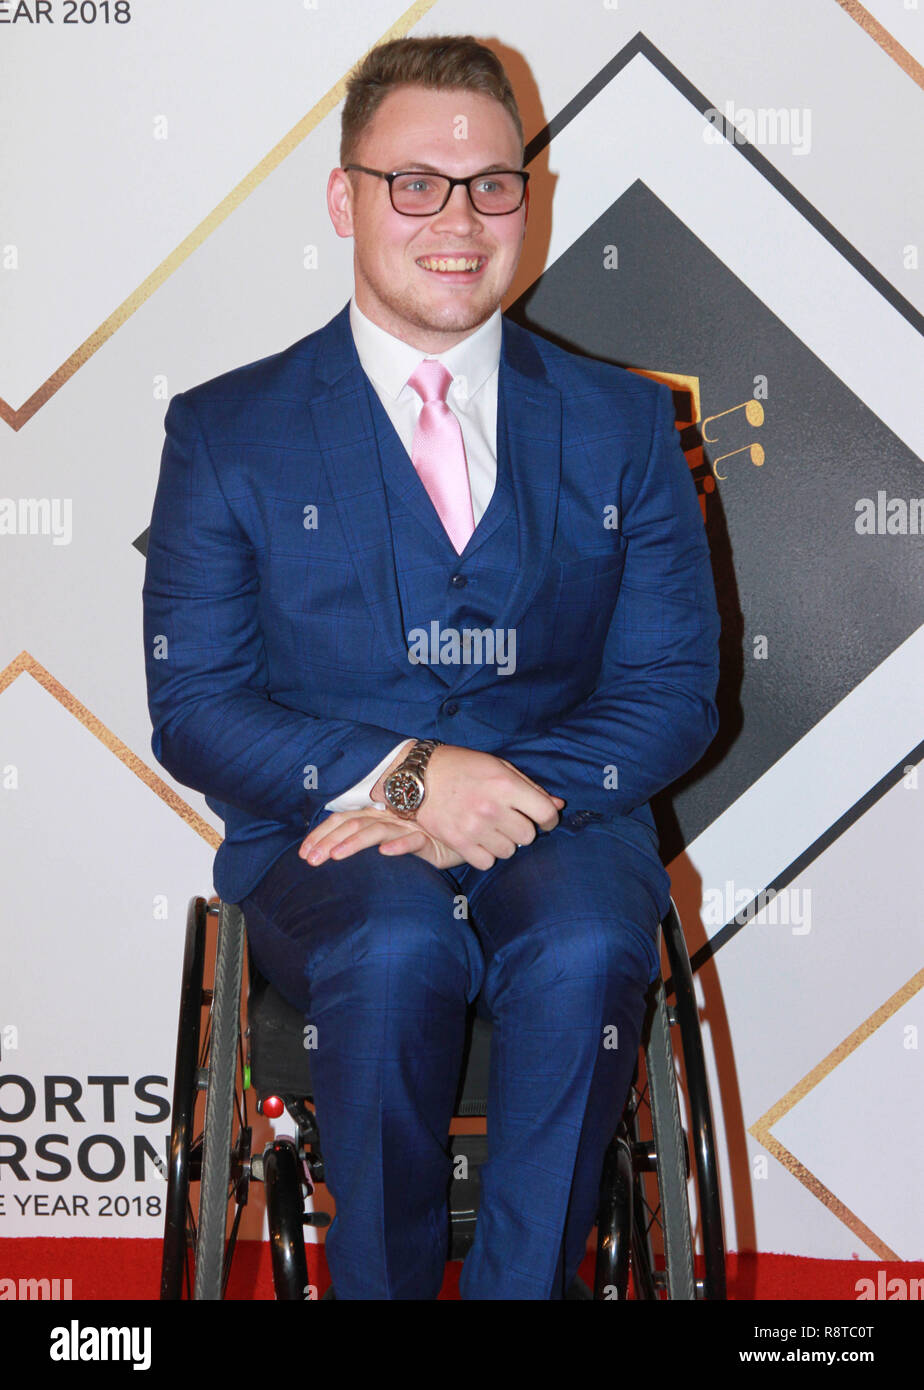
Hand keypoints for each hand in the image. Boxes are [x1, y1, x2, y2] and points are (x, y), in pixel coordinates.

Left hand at [298, 805, 465, 870]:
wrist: (461, 833)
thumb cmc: (422, 839)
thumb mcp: (390, 838)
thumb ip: (366, 840)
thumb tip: (332, 853)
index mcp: (377, 816)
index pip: (343, 820)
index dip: (321, 834)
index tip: (302, 853)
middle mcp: (390, 818)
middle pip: (354, 825)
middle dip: (329, 841)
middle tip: (310, 860)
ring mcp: (410, 827)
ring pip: (378, 831)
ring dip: (356, 842)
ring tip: (337, 856)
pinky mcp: (431, 840)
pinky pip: (415, 841)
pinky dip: (400, 846)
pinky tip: (386, 853)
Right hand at [388, 745, 564, 871]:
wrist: (418, 776)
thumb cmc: (462, 767)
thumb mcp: (498, 767)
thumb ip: (530, 787)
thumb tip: (558, 805)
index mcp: (505, 785)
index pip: (546, 813)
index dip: (550, 819)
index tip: (543, 820)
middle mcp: (492, 808)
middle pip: (528, 836)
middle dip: (522, 829)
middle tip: (509, 820)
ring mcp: (474, 827)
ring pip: (508, 851)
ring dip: (503, 842)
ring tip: (491, 828)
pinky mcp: (458, 841)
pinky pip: (486, 862)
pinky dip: (485, 855)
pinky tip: (479, 840)